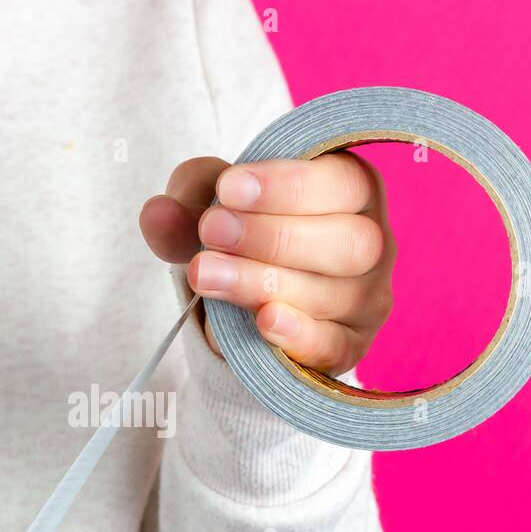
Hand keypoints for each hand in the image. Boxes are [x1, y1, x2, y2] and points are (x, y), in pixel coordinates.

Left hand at [139, 153, 394, 374]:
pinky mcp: (348, 349)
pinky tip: (263, 319)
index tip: (227, 189)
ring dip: (262, 281)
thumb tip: (157, 213)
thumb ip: (187, 200)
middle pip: (349, 241)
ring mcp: (365, 301)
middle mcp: (372, 243)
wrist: (240, 306)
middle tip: (211, 231)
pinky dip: (297, 333)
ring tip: (205, 273)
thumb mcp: (208, 205)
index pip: (341, 182)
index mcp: (351, 189)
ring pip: (332, 293)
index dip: (287, 186)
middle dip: (273, 235)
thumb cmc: (237, 237)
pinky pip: (332, 346)